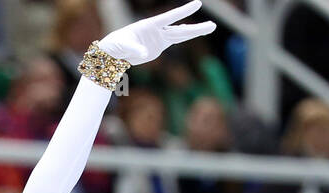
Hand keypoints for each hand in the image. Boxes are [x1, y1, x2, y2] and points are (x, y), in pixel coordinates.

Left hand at [98, 1, 216, 66]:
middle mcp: (158, 30)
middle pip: (181, 29)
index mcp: (151, 25)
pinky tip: (196, 32)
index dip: (184, 12)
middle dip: (197, 28)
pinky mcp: (159, 47)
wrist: (115, 51)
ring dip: (195, 32)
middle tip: (213, 25)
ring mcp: (160, 38)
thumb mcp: (124, 45)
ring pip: (181, 35)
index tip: (198, 4)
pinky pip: (175, 41)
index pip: (170, 17)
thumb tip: (145, 53)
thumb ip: (135, 48)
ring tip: (210, 27)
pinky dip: (186, 36)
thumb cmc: (117, 43)